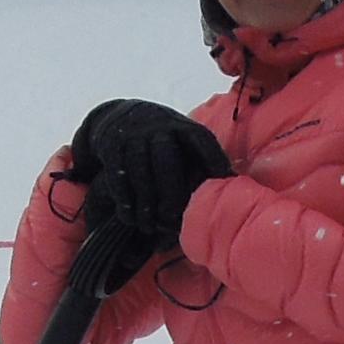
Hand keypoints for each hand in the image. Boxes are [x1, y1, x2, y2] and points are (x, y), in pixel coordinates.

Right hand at [64, 99, 229, 289]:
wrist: (120, 117)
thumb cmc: (162, 140)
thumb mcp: (184, 140)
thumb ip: (203, 160)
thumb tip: (231, 185)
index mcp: (184, 128)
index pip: (202, 141)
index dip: (213, 161)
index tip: (222, 184)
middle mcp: (160, 128)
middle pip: (167, 162)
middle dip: (170, 195)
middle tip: (172, 222)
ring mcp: (134, 136)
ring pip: (140, 172)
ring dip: (145, 204)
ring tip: (149, 227)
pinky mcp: (112, 145)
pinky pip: (118, 176)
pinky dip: (125, 200)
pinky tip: (131, 218)